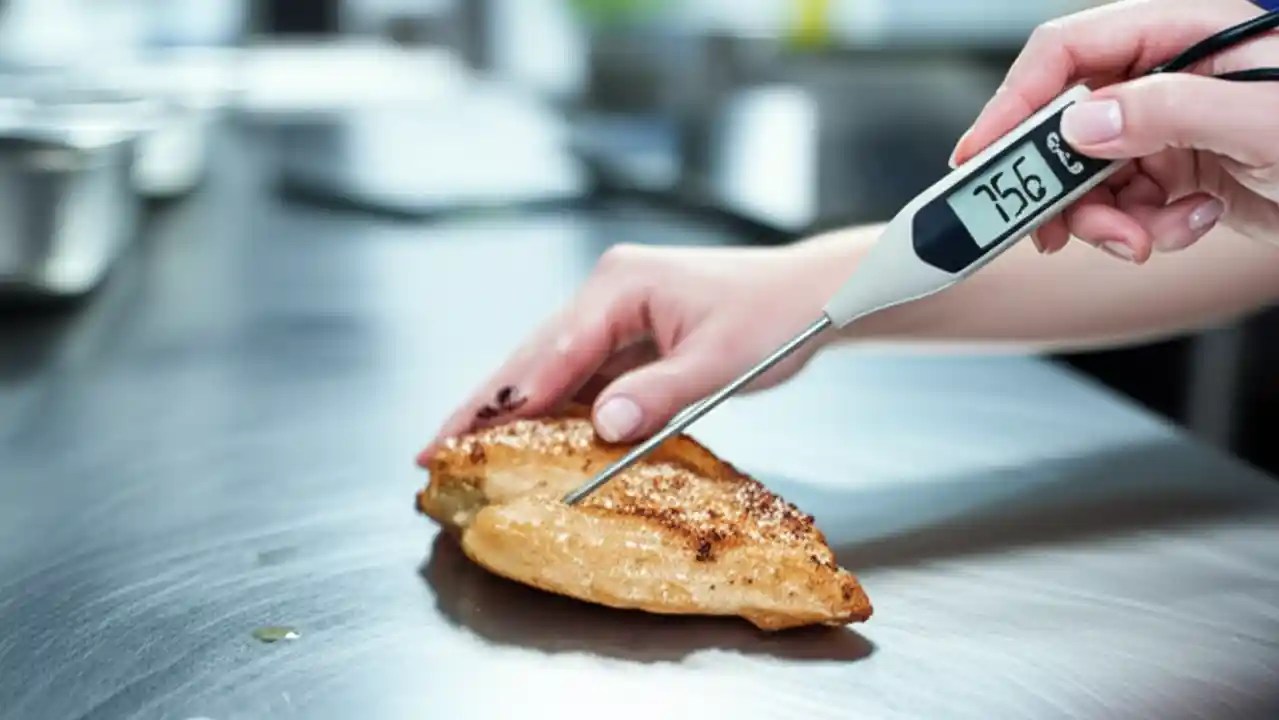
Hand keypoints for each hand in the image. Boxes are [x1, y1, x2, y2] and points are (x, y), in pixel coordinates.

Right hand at [417, 242, 846, 460]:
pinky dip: (554, 408)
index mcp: (619, 285)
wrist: (812, 295)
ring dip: (511, 410)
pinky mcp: (629, 333)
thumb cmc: (776, 316)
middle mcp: (607, 292)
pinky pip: (581, 375)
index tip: (457, 439)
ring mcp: (616, 312)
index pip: (547, 353)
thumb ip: (657, 396)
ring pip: (550, 367)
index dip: (499, 403)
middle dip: (482, 406)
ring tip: (463, 451)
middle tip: (432, 450)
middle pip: (531, 357)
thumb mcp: (718, 362)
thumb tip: (602, 428)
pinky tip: (528, 438)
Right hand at [951, 0, 1278, 262]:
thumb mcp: (1262, 121)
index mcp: (1186, 33)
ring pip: (1093, 173)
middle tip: (1052, 229)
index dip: (1017, 99)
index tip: (982, 153)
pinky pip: (1129, 204)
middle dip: (1062, 183)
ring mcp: (1175, 126)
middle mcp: (1172, 76)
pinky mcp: (1182, 172)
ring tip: (1143, 237)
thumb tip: (1080, 123)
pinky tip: (1186, 227)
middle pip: (1070, 120)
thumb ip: (1166, 112)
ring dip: (1107, 218)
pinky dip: (1145, 228)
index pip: (1072, 51)